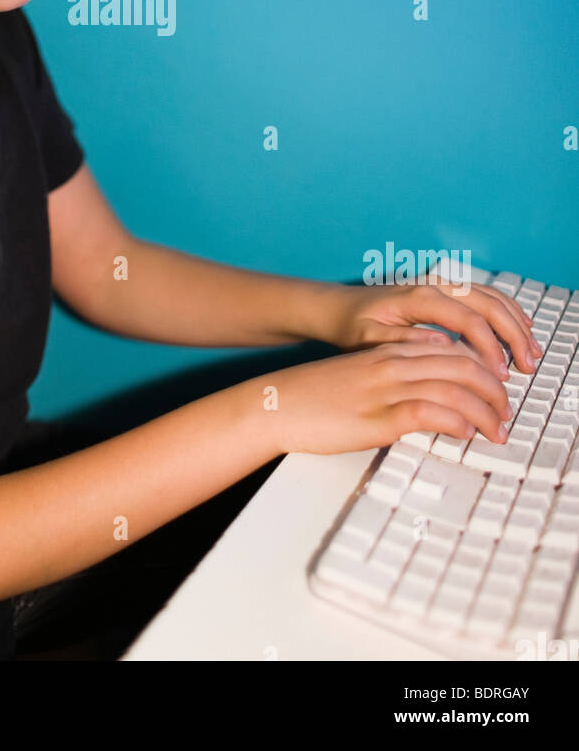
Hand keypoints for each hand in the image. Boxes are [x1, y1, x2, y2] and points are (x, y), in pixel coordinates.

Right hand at [262, 338, 512, 455]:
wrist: (277, 404)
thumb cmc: (317, 396)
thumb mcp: (362, 377)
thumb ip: (394, 378)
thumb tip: (428, 396)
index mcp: (390, 351)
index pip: (454, 350)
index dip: (484, 370)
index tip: (496, 391)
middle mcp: (392, 364)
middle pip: (462, 366)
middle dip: (494, 390)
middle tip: (506, 414)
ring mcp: (385, 390)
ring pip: (454, 388)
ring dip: (485, 411)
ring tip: (497, 430)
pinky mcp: (377, 418)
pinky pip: (428, 412)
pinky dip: (455, 421)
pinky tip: (465, 434)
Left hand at [322, 274, 542, 376]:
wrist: (337, 308)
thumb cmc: (350, 326)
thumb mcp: (368, 341)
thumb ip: (402, 343)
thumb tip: (441, 346)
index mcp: (417, 297)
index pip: (467, 319)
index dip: (489, 347)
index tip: (499, 374)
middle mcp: (434, 285)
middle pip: (488, 304)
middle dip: (512, 335)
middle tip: (527, 365)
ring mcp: (440, 285)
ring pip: (491, 297)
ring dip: (514, 323)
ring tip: (530, 353)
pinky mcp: (443, 291)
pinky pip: (484, 296)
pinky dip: (505, 312)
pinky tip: (518, 330)